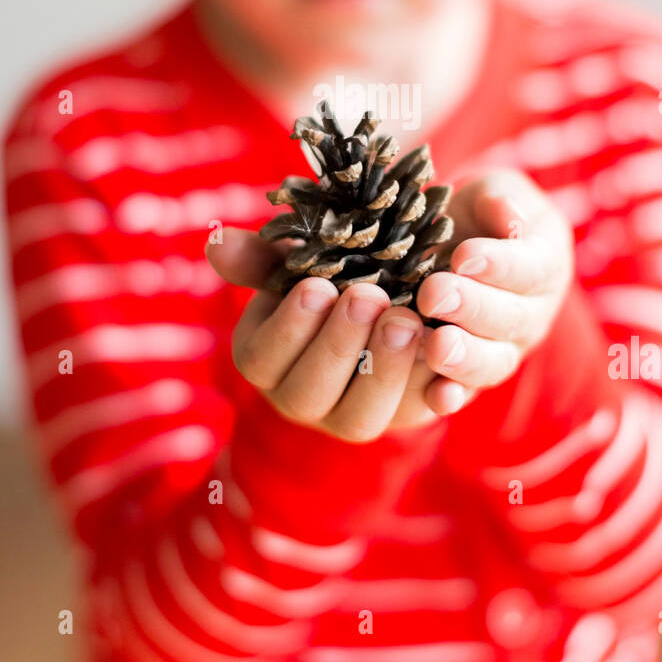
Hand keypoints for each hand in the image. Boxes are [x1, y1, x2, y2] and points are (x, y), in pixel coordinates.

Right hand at [206, 228, 452, 438]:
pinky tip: (444, 356)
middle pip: (309, 395)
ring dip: (384, 370)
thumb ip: (260, 258)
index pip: (262, 360)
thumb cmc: (329, 274)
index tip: (318, 286)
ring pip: (360, 418)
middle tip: (369, 296)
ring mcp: (353, 417)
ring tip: (408, 321)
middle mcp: (304, 400)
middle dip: (338, 346)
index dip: (289, 328)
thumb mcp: (295, 263)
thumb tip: (217, 243)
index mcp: (267, 361)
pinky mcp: (405, 418)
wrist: (391, 293)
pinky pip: (416, 415)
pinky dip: (432, 391)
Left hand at [415, 169, 574, 415]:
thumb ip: (501, 199)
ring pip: (494, 363)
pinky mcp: (472, 376)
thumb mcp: (494, 191)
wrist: (464, 243)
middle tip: (434, 294)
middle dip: (473, 308)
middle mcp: (532, 314)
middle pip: (512, 319)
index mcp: (545, 264)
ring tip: (435, 345)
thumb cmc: (480, 212)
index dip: (500, 265)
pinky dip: (452, 397)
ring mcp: (505, 350)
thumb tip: (508, 216)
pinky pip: (466, 392)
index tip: (463, 255)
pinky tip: (435, 397)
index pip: (531, 268)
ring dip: (465, 358)